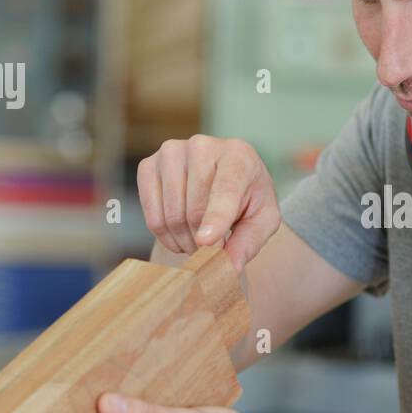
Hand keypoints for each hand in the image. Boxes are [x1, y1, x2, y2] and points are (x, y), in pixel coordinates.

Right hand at [137, 135, 279, 272]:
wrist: (225, 177)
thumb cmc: (248, 198)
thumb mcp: (263, 219)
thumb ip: (249, 241)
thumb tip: (230, 266)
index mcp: (238, 155)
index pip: (224, 190)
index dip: (215, 218)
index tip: (206, 242)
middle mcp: (202, 146)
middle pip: (194, 210)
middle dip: (203, 242)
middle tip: (212, 250)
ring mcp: (171, 153)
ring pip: (171, 215)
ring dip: (184, 241)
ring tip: (198, 242)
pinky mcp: (148, 165)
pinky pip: (151, 216)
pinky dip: (165, 235)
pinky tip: (180, 234)